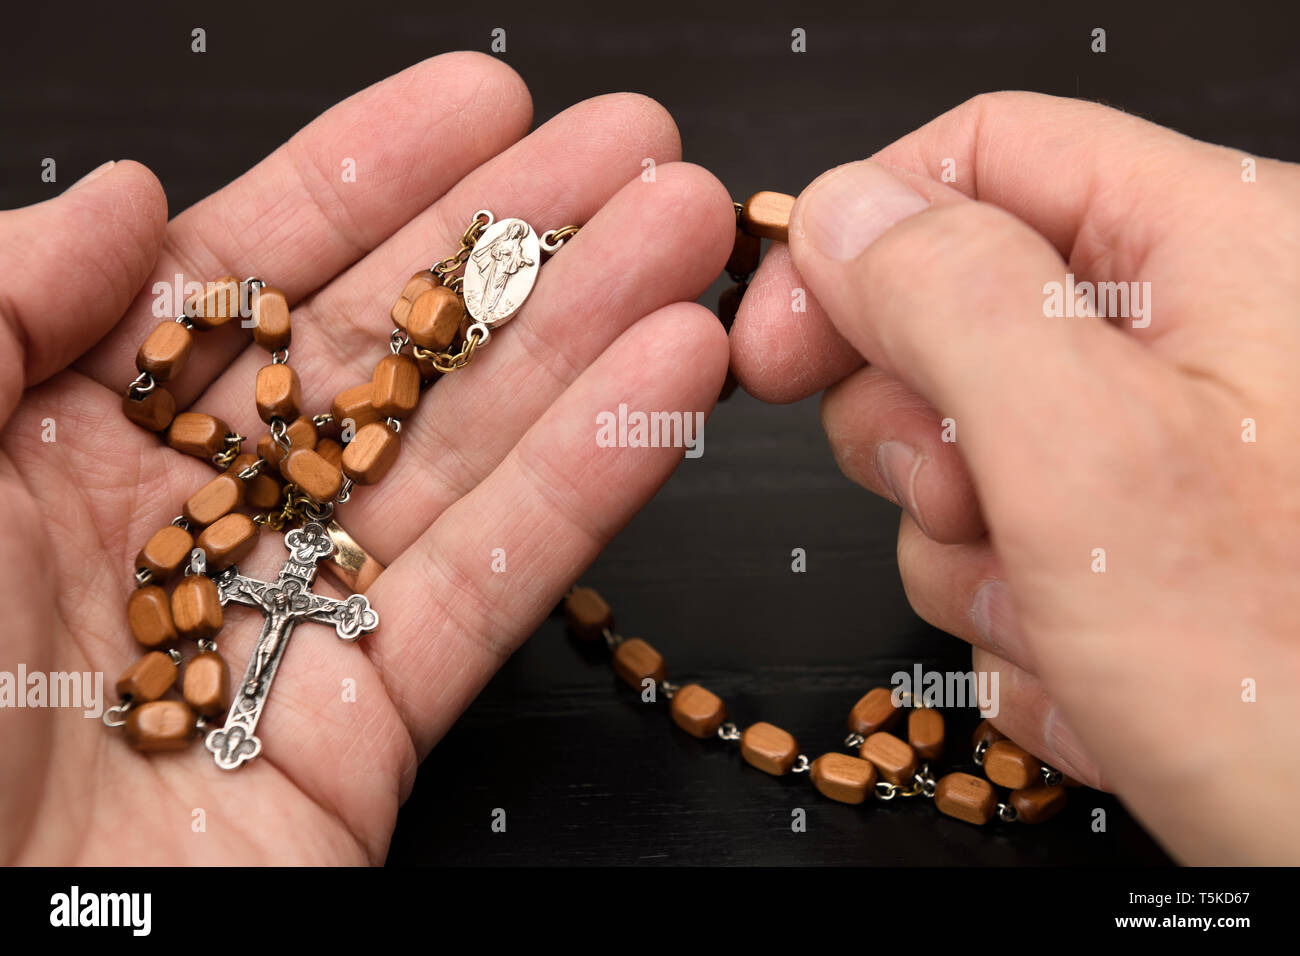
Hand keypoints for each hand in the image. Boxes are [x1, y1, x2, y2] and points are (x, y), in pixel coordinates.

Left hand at [0, 53, 733, 863]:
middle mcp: (197, 512)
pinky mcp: (366, 723)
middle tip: (640, 161)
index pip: (249, 273)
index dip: (375, 179)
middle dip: (519, 248)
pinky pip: (488, 589)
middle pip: (389, 353)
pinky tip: (666, 388)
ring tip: (689, 248)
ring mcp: (294, 615)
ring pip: (464, 455)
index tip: (489, 108)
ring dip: (586, 343)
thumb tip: (125, 197)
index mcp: (67, 438)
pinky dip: (585, 487)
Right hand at [729, 92, 1299, 863]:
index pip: (981, 159)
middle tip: (966, 504)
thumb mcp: (1087, 453)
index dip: (861, 237)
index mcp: (1215, 250)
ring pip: (970, 465)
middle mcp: (1200, 344)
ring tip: (1074, 624)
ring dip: (977, 567)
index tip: (781, 337)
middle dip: (923, 441)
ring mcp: (1170, 461)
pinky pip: (1011, 561)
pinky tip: (1107, 679)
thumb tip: (846, 213)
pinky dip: (1027, 634)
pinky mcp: (1148, 557)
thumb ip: (949, 298)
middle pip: (958, 322)